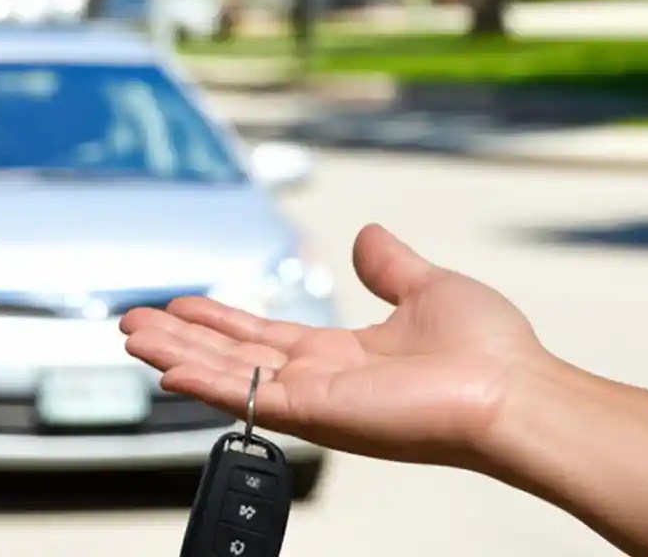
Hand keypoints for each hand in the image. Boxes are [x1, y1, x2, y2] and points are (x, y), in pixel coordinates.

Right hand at [120, 224, 550, 467]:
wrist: (515, 389)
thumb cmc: (490, 352)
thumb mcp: (428, 288)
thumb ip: (389, 266)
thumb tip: (368, 234)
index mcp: (341, 353)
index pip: (263, 336)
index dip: (219, 319)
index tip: (180, 303)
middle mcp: (320, 379)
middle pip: (233, 356)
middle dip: (181, 339)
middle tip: (133, 323)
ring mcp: (315, 399)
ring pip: (229, 375)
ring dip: (178, 355)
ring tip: (132, 336)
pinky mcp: (319, 412)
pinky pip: (251, 396)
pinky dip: (206, 383)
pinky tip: (169, 369)